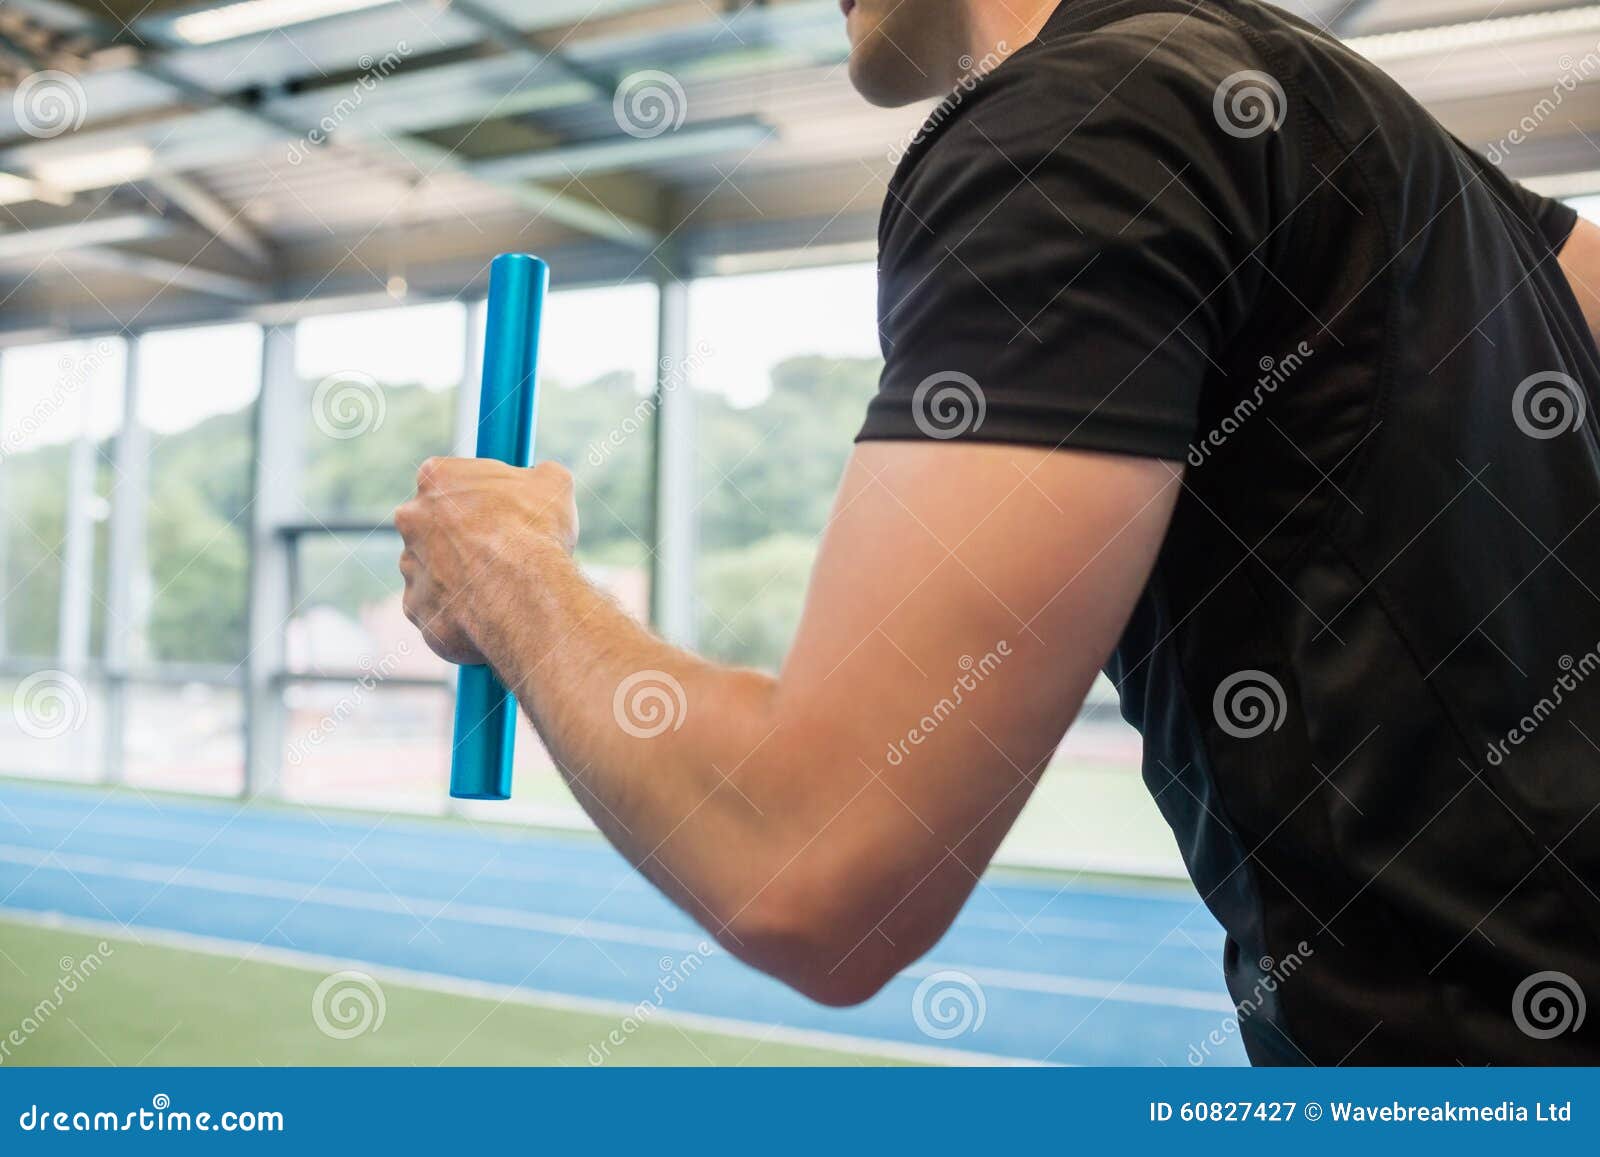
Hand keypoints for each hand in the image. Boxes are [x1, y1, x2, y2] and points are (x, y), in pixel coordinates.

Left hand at [395, 457, 578, 664]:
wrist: (525, 593)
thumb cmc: (536, 532)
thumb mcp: (554, 484)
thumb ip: (538, 475)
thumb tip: (542, 478)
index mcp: (436, 478)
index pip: (450, 478)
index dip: (479, 494)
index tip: (499, 506)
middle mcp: (412, 519)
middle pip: (434, 523)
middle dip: (463, 535)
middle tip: (500, 547)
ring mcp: (410, 567)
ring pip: (434, 569)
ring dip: (460, 574)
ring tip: (501, 584)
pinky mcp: (416, 608)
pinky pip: (438, 607)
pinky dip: (459, 610)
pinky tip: (491, 611)